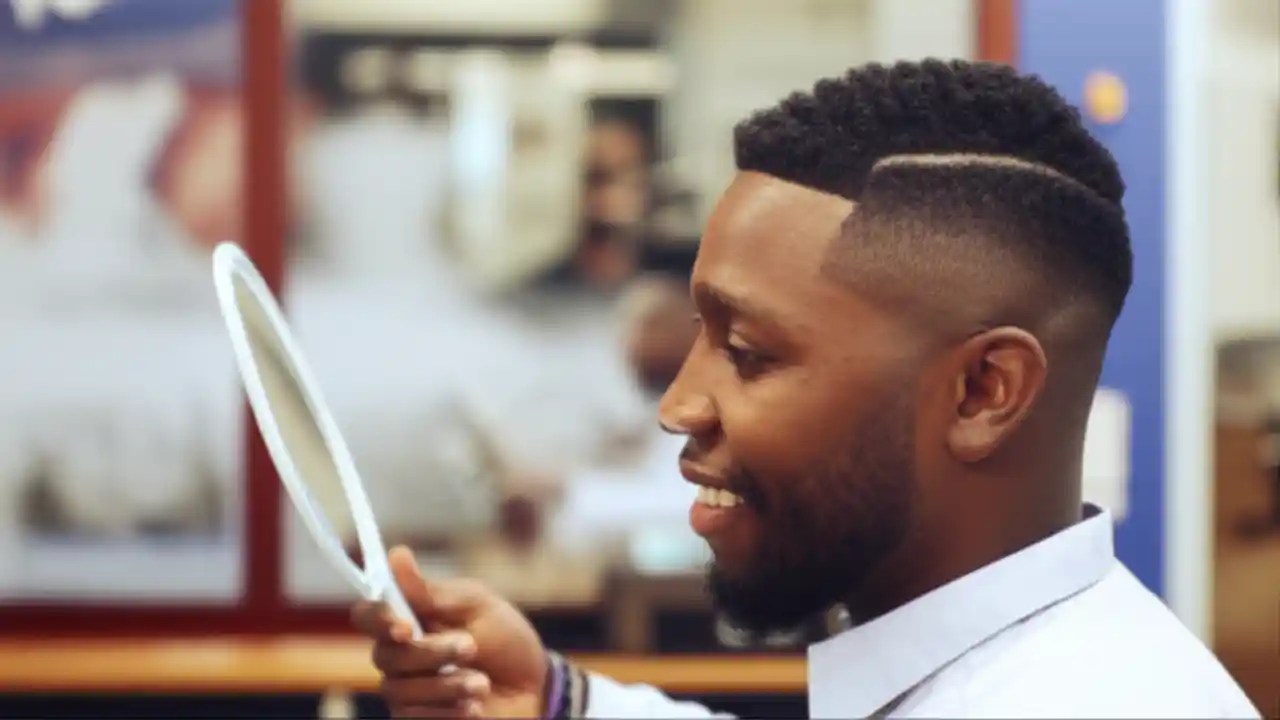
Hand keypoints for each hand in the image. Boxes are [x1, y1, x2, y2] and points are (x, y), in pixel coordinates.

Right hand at [353, 547, 549, 718]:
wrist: (535, 688)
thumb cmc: (505, 639)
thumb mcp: (478, 606)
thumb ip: (433, 591)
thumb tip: (396, 555)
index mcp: (409, 619)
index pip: (367, 616)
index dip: (377, 619)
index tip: (404, 627)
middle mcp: (400, 655)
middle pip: (385, 656)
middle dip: (429, 653)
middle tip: (471, 647)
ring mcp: (407, 691)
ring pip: (399, 691)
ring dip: (445, 685)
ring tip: (482, 683)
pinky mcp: (419, 718)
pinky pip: (413, 718)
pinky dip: (447, 711)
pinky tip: (476, 708)